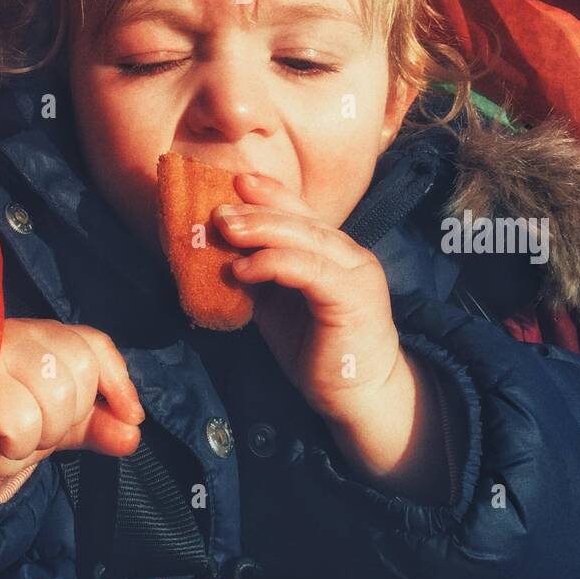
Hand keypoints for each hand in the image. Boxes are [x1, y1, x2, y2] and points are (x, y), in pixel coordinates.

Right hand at [0, 319, 144, 493]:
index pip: (91, 343)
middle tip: (37, 429)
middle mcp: (13, 333)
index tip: (130, 416)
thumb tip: (133, 433)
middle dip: (67, 417)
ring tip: (11, 435)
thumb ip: (95, 426)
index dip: (117, 379)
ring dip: (41, 434)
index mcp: (38, 337)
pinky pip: (22, 421)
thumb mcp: (55, 428)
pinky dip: (16, 444)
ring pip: (55, 396)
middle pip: (78, 368)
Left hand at [212, 174, 401, 426]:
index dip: (271, 194)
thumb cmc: (318, 350)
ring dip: (262, 229)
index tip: (236, 181)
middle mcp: (350, 254)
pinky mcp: (352, 297)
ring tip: (225, 228)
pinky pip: (310, 270)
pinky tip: (244, 269)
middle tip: (219, 209)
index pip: (302, 212)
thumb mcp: (278, 305)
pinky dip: (274, 263)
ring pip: (306, 238)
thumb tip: (219, 252)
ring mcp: (356, 273)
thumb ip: (259, 276)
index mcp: (334, 252)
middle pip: (301, 219)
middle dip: (258, 209)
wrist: (360, 397)